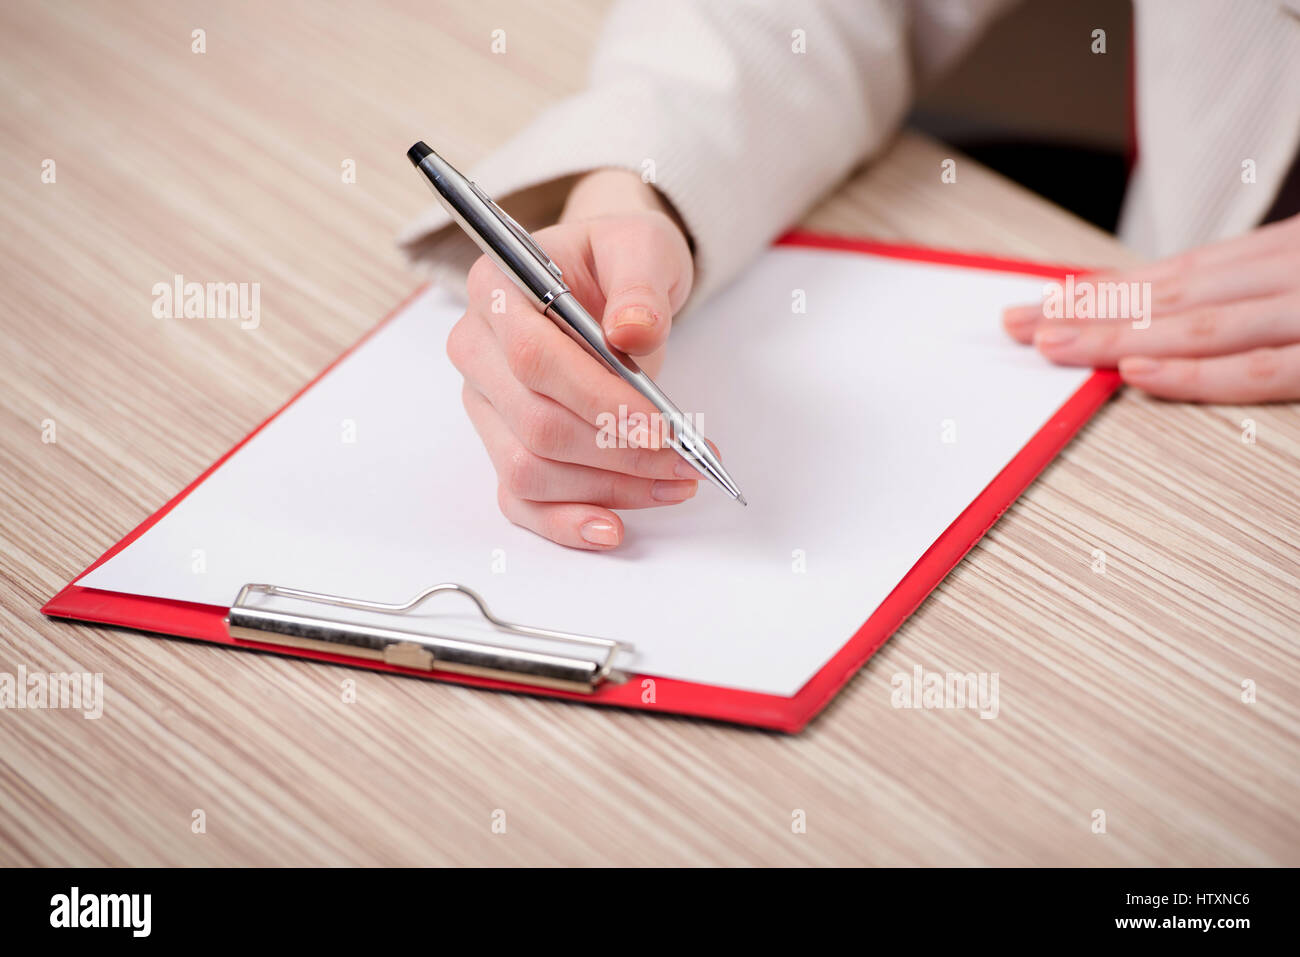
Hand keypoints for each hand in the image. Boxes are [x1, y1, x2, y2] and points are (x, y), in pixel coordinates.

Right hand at [446, 169, 697, 548]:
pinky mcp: (502, 444)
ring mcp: (486, 405)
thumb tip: (632, 330)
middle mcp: (476, 350)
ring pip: (530, 470)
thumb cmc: (619, 262)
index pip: (534, 358)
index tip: (660, 427)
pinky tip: (612, 528)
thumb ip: (639, 283)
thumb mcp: (641, 247)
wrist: (612, 283)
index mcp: (495, 290)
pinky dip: (564, 522)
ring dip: (609, 488)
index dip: (597, 400)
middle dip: (618, 453)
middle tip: (686, 460)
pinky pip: (520, 500)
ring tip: (676, 480)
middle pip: (535, 424)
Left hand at [1003, 213, 1299, 401]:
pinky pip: (1258, 368)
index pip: (1182, 272)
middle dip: (1087, 310)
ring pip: (1199, 325)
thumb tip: (1195, 308)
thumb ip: (1264, 287)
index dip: (1109, 288)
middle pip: (1172, 294)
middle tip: (1022, 323)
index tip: (1051, 301)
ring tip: (1052, 344)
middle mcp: (1290, 273)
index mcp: (1287, 254)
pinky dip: (1195, 371)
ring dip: (1117, 336)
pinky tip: (1137, 372)